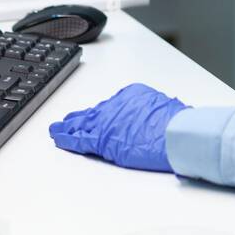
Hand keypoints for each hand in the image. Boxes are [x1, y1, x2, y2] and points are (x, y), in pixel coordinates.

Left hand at [49, 83, 188, 172]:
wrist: (175, 132)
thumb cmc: (177, 123)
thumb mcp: (166, 108)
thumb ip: (153, 114)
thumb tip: (156, 121)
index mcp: (132, 94)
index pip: (111, 106)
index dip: (101, 114)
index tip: (94, 116)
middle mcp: (116, 105)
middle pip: (93, 112)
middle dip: (80, 117)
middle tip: (68, 120)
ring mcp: (107, 122)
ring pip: (82, 123)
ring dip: (68, 127)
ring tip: (57, 129)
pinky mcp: (102, 139)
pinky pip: (79, 139)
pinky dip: (66, 138)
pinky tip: (58, 138)